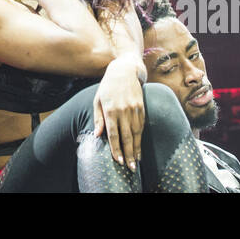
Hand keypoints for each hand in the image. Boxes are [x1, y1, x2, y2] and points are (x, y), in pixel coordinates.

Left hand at [92, 56, 145, 171]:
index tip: (119, 161)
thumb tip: (97, 136)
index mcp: (110, 109)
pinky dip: (141, 137)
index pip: (114, 134)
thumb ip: (98, 118)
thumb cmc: (107, 87)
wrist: (124, 71)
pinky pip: (141, 126)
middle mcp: (123, 110)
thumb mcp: (98, 100)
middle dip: (128, 153)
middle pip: (127, 136)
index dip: (116, 149)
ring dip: (136, 148)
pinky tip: (139, 146)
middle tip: (130, 167)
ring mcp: (134, 109)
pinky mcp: (142, 107)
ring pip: (136, 133)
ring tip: (136, 161)